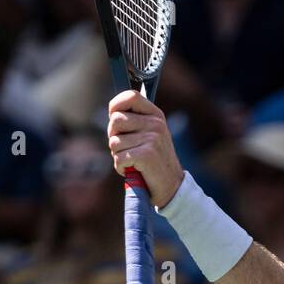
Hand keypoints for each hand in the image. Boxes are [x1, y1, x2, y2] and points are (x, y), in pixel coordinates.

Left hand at [107, 90, 185, 208]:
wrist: (171, 186)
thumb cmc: (154, 161)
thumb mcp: (150, 135)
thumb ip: (134, 121)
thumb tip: (112, 112)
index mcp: (156, 115)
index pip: (131, 96)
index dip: (116, 104)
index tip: (113, 116)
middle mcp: (155, 124)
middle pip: (115, 120)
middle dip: (114, 136)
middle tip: (126, 148)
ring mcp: (152, 139)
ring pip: (114, 142)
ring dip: (117, 155)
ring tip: (132, 161)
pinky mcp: (147, 155)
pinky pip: (118, 157)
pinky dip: (120, 167)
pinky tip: (132, 170)